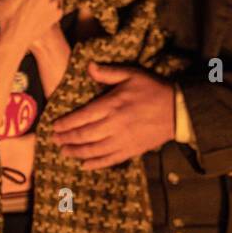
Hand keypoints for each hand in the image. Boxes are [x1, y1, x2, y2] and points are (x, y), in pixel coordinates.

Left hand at [54, 63, 173, 168]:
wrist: (177, 110)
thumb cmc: (153, 90)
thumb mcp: (131, 74)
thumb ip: (108, 73)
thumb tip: (89, 67)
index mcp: (113, 104)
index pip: (83, 117)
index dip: (67, 123)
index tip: (54, 126)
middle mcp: (115, 124)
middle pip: (85, 135)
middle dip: (67, 139)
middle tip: (55, 140)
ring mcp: (123, 140)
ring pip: (94, 150)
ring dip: (77, 152)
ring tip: (64, 152)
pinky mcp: (131, 150)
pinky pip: (110, 159)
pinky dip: (96, 164)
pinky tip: (85, 165)